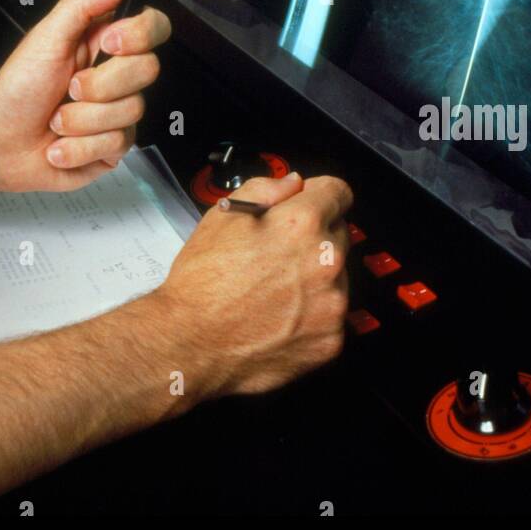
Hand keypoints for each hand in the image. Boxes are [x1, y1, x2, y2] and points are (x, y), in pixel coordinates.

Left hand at [0, 0, 170, 192]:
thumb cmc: (16, 91)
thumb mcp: (45, 38)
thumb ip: (82, 5)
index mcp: (104, 42)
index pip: (153, 26)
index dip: (140, 34)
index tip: (109, 43)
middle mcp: (117, 75)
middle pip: (148, 69)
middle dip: (99, 84)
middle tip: (68, 87)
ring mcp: (118, 112)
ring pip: (131, 110)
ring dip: (81, 119)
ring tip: (56, 120)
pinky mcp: (114, 146)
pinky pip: (117, 143)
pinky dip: (78, 146)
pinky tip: (60, 145)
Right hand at [155, 172, 353, 397]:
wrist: (192, 344)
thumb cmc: (202, 283)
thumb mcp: (223, 216)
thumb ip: (266, 188)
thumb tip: (293, 184)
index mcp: (301, 225)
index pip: (338, 192)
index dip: (317, 194)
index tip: (308, 203)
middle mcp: (326, 263)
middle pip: (338, 233)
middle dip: (313, 236)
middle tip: (277, 252)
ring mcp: (332, 305)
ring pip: (337, 276)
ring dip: (315, 276)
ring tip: (274, 288)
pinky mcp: (331, 340)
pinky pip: (331, 315)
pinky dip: (312, 313)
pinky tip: (281, 315)